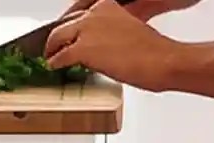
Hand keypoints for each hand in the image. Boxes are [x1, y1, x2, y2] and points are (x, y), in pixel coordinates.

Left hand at [46, 0, 182, 91]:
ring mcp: (88, 29)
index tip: (69, 36)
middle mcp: (95, 13)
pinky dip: (55, 62)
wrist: (162, 60)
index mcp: (108, 5)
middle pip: (65, 23)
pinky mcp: (83, 48)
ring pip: (58, 36)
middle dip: (58, 37)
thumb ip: (111, 33)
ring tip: (50, 57)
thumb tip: (101, 47)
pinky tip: (54, 66)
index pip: (80, 15)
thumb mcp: (130, 31)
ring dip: (52, 48)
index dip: (72, 28)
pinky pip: (61, 55)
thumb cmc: (153, 52)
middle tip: (54, 47)